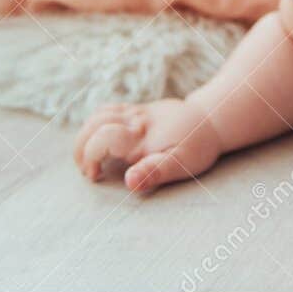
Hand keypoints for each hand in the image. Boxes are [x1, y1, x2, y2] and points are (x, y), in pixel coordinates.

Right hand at [73, 99, 221, 192]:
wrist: (211, 118)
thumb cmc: (197, 145)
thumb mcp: (182, 163)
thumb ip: (155, 172)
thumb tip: (129, 182)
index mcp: (141, 137)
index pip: (101, 139)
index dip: (90, 157)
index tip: (95, 176)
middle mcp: (134, 122)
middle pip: (93, 125)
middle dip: (81, 148)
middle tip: (87, 170)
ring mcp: (135, 113)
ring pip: (98, 115)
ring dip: (85, 136)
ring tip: (88, 158)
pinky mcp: (137, 109)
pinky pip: (108, 109)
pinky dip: (95, 123)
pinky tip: (98, 140)